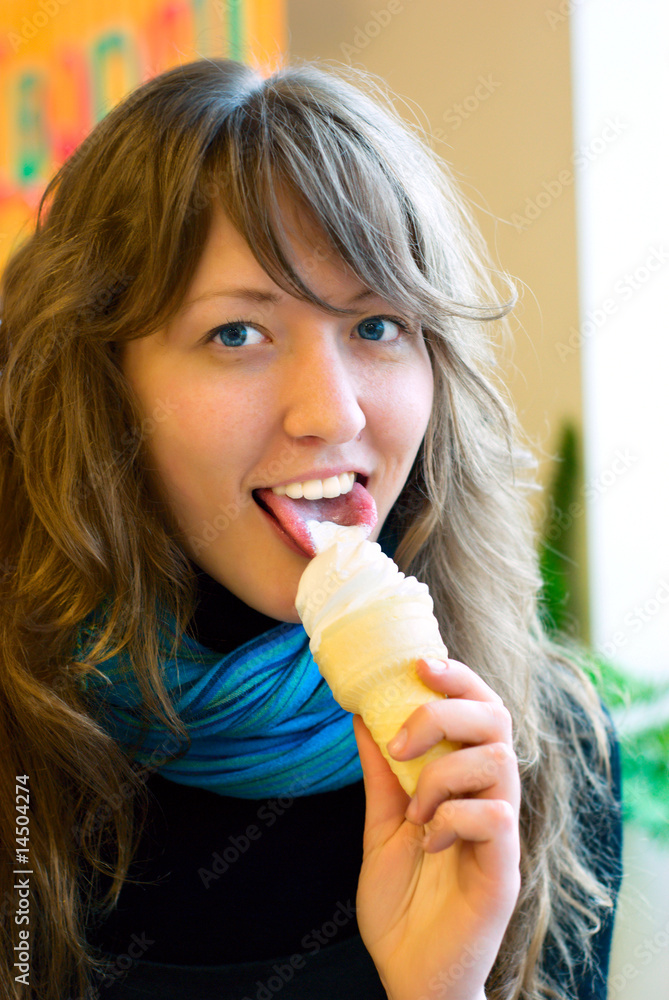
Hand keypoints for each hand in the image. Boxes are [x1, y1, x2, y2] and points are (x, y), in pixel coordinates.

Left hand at [353, 657, 520, 999]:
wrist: (409, 971)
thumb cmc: (403, 901)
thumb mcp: (381, 823)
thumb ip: (380, 773)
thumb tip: (363, 714)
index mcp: (466, 782)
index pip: (480, 710)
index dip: (458, 678)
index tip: (419, 663)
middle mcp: (491, 797)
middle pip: (496, 720)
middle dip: (445, 712)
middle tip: (402, 738)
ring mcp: (502, 832)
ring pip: (495, 760)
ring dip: (440, 775)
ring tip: (413, 811)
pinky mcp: (504, 868)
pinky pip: (494, 815)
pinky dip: (452, 817)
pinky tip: (428, 840)